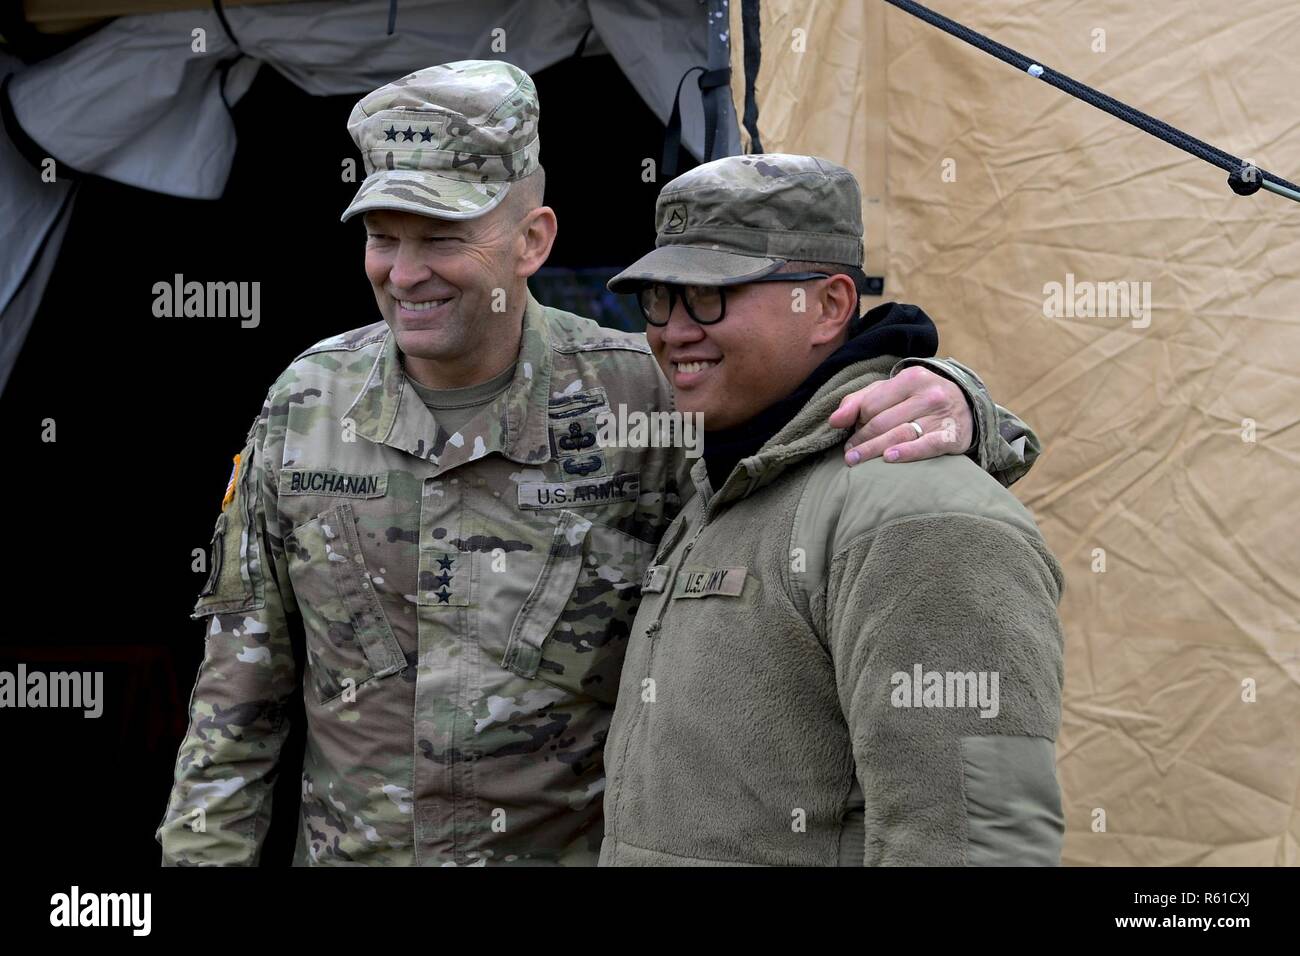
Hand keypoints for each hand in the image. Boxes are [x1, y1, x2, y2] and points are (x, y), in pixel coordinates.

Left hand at [828, 365, 973, 464]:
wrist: (966, 407)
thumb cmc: (918, 400)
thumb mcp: (892, 391)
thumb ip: (859, 401)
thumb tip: (834, 421)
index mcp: (911, 377)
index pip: (872, 404)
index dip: (857, 421)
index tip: (850, 434)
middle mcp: (929, 393)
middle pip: (883, 421)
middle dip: (861, 440)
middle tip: (848, 455)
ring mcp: (942, 414)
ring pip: (900, 434)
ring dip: (873, 449)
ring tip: (855, 460)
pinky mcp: (952, 435)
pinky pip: (928, 445)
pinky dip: (908, 452)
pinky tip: (889, 458)